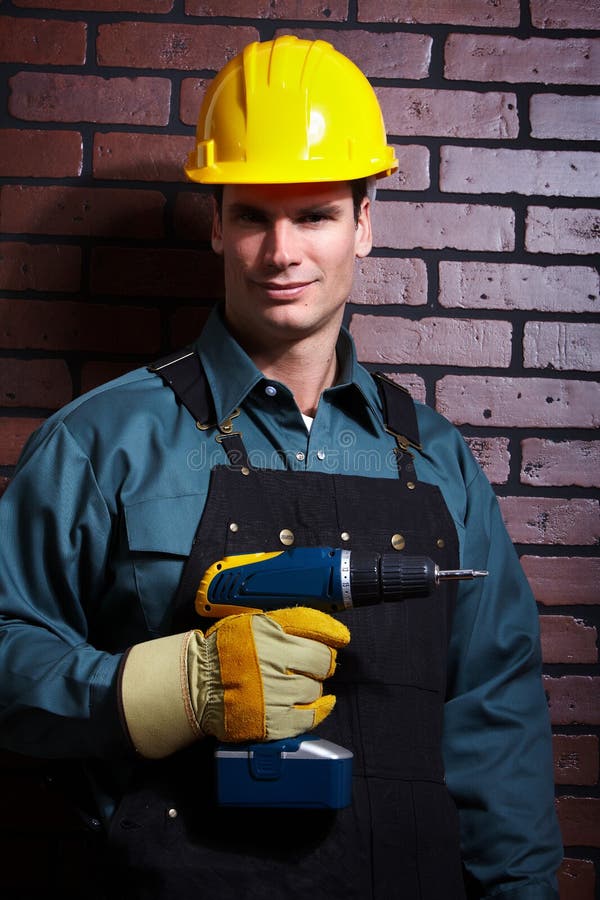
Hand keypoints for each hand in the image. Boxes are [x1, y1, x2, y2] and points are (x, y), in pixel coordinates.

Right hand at [191, 607, 349, 741]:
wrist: (198, 685)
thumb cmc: (225, 652)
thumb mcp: (253, 623)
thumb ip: (287, 622)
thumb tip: (329, 628)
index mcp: (267, 632)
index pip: (314, 628)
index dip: (332, 634)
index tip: (340, 638)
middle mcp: (272, 661)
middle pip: (321, 661)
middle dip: (321, 662)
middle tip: (312, 665)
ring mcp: (274, 693)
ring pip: (315, 689)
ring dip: (312, 686)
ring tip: (295, 684)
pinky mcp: (273, 721)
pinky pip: (310, 717)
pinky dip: (319, 710)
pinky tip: (321, 704)